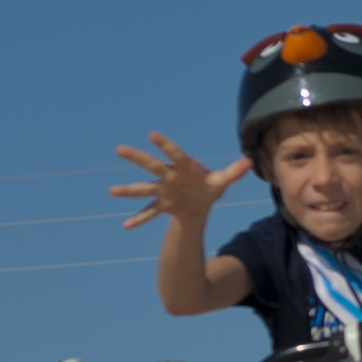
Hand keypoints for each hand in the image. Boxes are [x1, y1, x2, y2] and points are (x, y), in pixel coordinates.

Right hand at [111, 134, 251, 232]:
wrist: (201, 202)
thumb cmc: (209, 186)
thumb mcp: (222, 181)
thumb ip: (234, 172)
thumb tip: (250, 162)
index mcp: (184, 167)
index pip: (174, 154)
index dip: (165, 145)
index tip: (152, 135)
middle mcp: (169, 176)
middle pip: (151, 166)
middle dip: (136, 158)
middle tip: (119, 149)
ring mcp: (163, 191)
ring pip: (143, 189)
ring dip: (128, 191)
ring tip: (112, 191)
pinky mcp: (162, 205)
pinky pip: (148, 213)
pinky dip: (138, 220)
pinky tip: (126, 226)